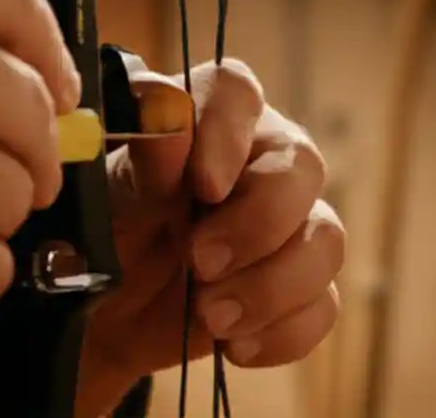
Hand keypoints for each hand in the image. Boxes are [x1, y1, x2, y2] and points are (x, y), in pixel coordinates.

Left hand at [77, 58, 343, 414]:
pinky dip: (281, 332)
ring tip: (210, 317)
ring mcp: (291, 224)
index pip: (236, 90)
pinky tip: (236, 345)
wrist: (110, 312)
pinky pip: (323, 306)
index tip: (202, 186)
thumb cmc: (110, 230)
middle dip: (256, 224)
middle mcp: (261, 159)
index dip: (227, 132)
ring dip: (270, 287)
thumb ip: (144, 152)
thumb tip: (166, 111)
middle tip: (199, 263)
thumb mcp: (112, 193)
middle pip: (301, 166)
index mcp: (210, 119)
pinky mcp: (302, 286)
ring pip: (325, 240)